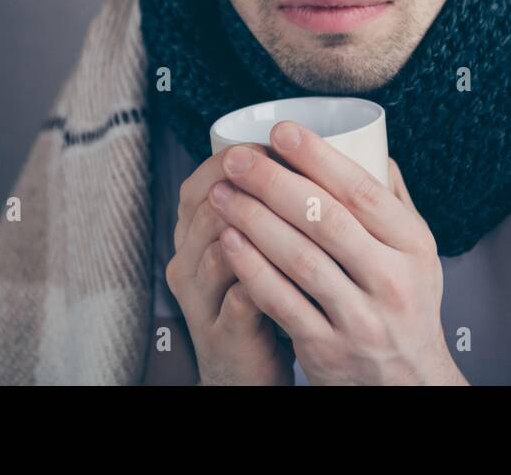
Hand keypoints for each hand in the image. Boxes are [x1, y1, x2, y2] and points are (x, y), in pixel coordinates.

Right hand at [165, 144, 293, 384]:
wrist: (245, 371)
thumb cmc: (263, 294)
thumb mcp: (257, 247)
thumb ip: (271, 205)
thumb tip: (323, 149)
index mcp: (194, 233)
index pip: (201, 182)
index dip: (238, 158)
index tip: (280, 139)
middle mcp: (187, 262)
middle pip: (209, 209)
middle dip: (256, 184)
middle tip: (298, 168)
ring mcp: (202, 301)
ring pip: (221, 251)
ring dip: (262, 226)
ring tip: (304, 209)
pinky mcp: (225, 336)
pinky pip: (241, 300)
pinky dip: (268, 278)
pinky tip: (300, 266)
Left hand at [207, 121, 467, 384]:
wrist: (406, 381)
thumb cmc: (404, 301)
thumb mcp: (416, 252)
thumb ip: (392, 200)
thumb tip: (366, 142)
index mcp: (413, 246)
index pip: (363, 192)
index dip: (319, 158)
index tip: (281, 131)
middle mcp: (391, 280)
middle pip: (325, 220)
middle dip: (273, 182)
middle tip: (236, 158)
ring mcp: (359, 318)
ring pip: (298, 259)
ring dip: (253, 220)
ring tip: (222, 194)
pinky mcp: (327, 348)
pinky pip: (282, 301)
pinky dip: (252, 268)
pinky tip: (229, 240)